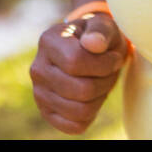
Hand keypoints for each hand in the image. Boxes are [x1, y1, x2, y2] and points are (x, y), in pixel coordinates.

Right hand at [30, 9, 127, 134]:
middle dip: (106, 81)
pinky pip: (75, 126)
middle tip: (111, 71)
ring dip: (101, 97)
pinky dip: (92, 114)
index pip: (75, 62)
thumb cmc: (99, 37)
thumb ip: (101, 30)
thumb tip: (93, 43)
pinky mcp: (47, 112)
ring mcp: (39, 93)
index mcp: (49, 41)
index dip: (104, 64)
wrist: (89, 50)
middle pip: (82, 90)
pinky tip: (93, 96)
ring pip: (81, 110)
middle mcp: (38, 68)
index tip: (114, 57)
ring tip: (102, 81)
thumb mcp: (104, 25)